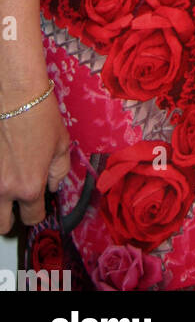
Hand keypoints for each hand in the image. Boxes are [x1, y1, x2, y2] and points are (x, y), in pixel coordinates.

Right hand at [0, 92, 69, 232]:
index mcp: (30, 187)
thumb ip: (59, 172)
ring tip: (8, 189)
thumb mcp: (61, 144)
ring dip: (0, 204)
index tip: (37, 207)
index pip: (32, 218)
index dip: (37, 213)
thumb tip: (53, 186)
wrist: (16, 96)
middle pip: (3, 225)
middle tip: (16, 207)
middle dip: (11, 219)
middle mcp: (5, 189)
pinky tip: (2, 172)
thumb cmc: (40, 116)